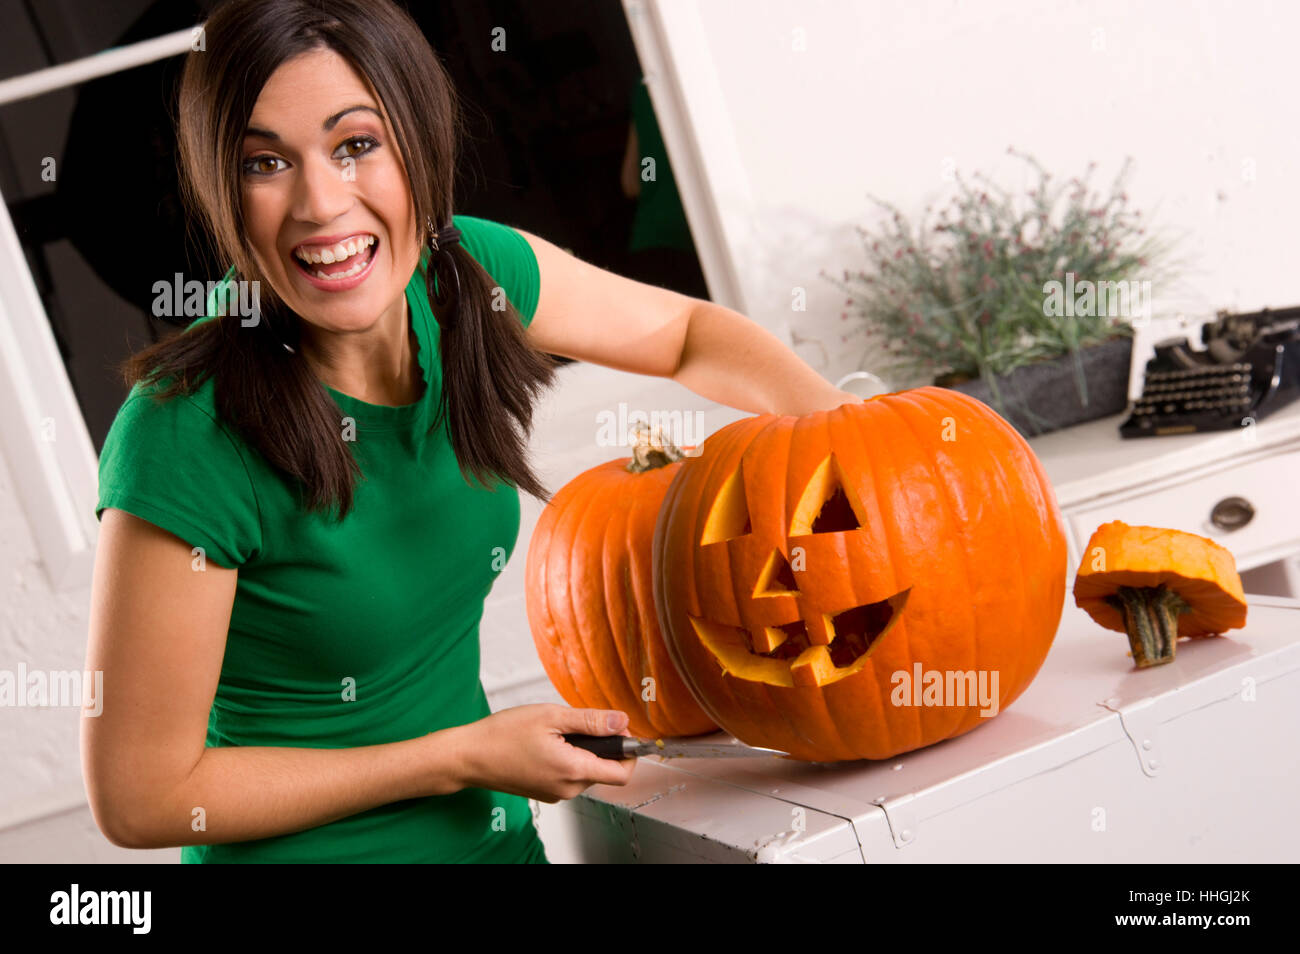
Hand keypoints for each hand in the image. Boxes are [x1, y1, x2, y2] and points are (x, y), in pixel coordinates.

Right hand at [451, 704, 637, 802]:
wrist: (469, 756)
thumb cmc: (503, 734)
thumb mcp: (551, 717)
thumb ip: (591, 721)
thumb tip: (622, 722)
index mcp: (573, 770)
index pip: (622, 774)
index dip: (628, 750)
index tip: (619, 729)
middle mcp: (568, 789)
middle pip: (605, 771)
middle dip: (602, 745)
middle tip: (580, 722)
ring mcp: (556, 793)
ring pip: (587, 772)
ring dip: (583, 751)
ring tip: (557, 732)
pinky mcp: (546, 792)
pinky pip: (570, 776)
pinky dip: (568, 758)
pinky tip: (547, 743)